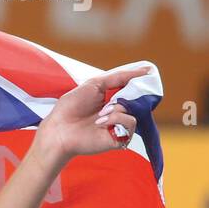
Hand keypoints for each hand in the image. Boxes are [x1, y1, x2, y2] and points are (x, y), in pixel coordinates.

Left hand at [38, 65, 152, 160]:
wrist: (59, 129)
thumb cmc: (72, 106)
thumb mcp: (95, 84)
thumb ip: (118, 77)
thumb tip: (144, 69)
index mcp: (112, 97)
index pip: (133, 86)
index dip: (139, 79)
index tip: (149, 70)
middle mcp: (118, 110)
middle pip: (138, 97)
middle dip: (128, 93)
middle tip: (112, 97)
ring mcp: (119, 124)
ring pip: (134, 109)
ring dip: (117, 108)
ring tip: (101, 113)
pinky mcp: (121, 137)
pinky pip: (131, 122)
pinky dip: (116, 118)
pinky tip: (100, 123)